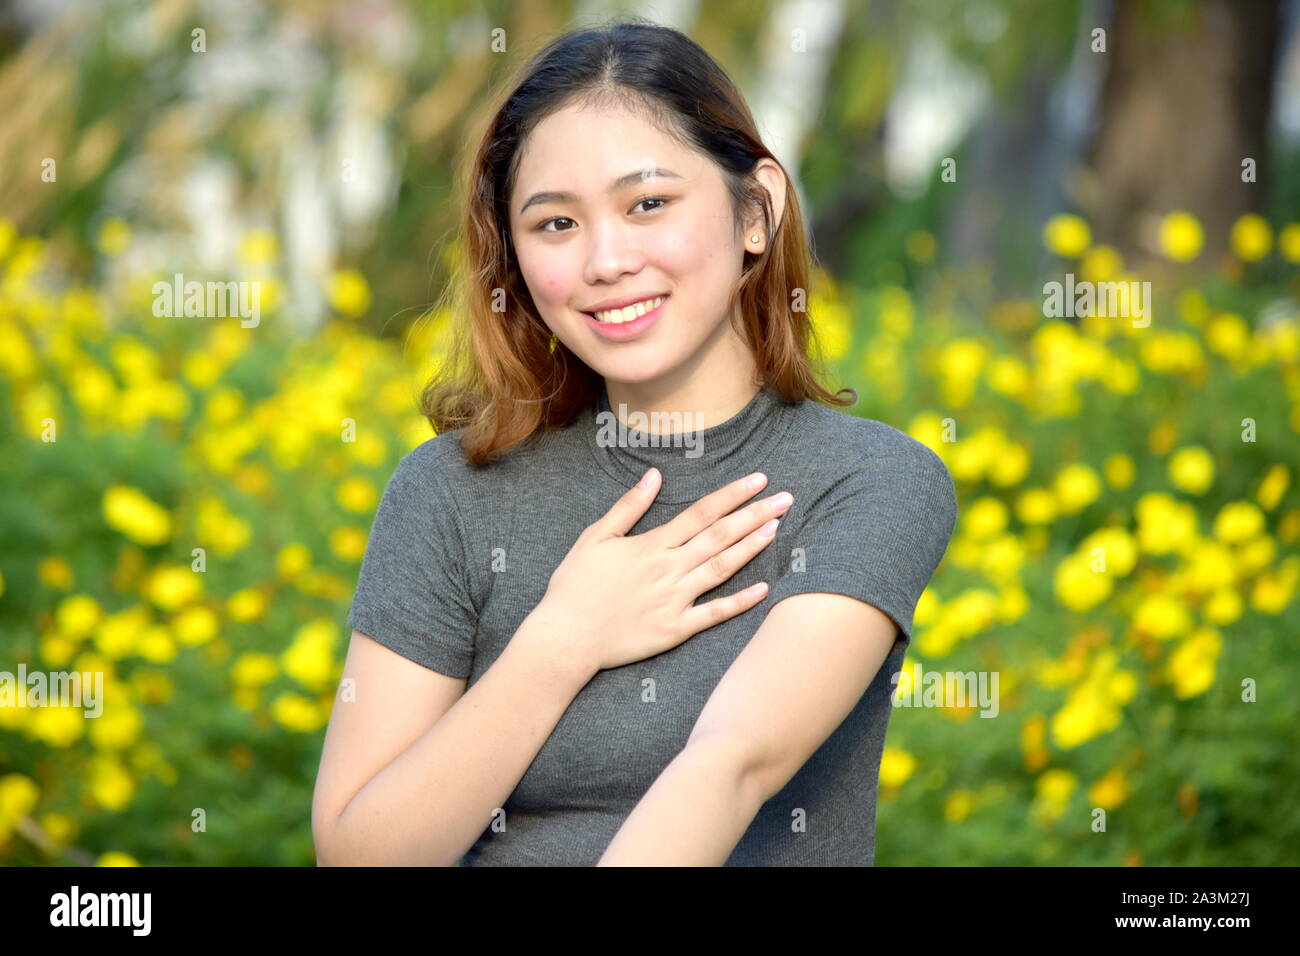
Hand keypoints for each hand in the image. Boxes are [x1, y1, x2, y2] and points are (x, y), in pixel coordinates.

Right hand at [533, 468, 793, 672]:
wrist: (565, 638)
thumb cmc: (575, 586)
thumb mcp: (595, 537)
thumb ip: (628, 507)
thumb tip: (654, 476)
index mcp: (652, 545)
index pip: (701, 513)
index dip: (732, 495)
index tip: (758, 480)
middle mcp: (669, 569)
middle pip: (720, 536)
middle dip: (755, 514)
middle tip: (787, 499)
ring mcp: (674, 600)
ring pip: (722, 569)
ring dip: (752, 547)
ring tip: (777, 528)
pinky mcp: (675, 629)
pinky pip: (714, 614)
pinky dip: (739, 602)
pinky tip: (764, 589)